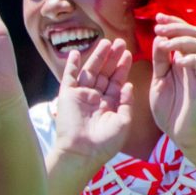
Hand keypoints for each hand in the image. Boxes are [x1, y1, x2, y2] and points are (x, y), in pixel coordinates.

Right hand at [50, 36, 133, 167]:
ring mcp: (81, 95)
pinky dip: (71, 65)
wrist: (82, 152)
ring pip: (90, 71)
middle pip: (105, 73)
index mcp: (109, 105)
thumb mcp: (123, 122)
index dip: (122, 67)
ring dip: (97, 56)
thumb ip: (126, 102)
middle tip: (119, 42)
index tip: (128, 53)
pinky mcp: (67, 95)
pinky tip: (75, 53)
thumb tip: (128, 84)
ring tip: (105, 42)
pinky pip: (69, 76)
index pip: (116, 81)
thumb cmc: (105, 142)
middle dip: (112, 57)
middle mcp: (95, 98)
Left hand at [147, 14, 195, 152]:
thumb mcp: (159, 80)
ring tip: (166, 44)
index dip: (172, 22)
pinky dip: (192, 59)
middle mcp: (193, 63)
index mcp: (182, 60)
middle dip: (177, 26)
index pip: (183, 33)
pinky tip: (178, 62)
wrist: (181, 133)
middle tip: (159, 28)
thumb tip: (159, 38)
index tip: (157, 18)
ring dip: (182, 40)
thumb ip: (160, 61)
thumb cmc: (169, 108)